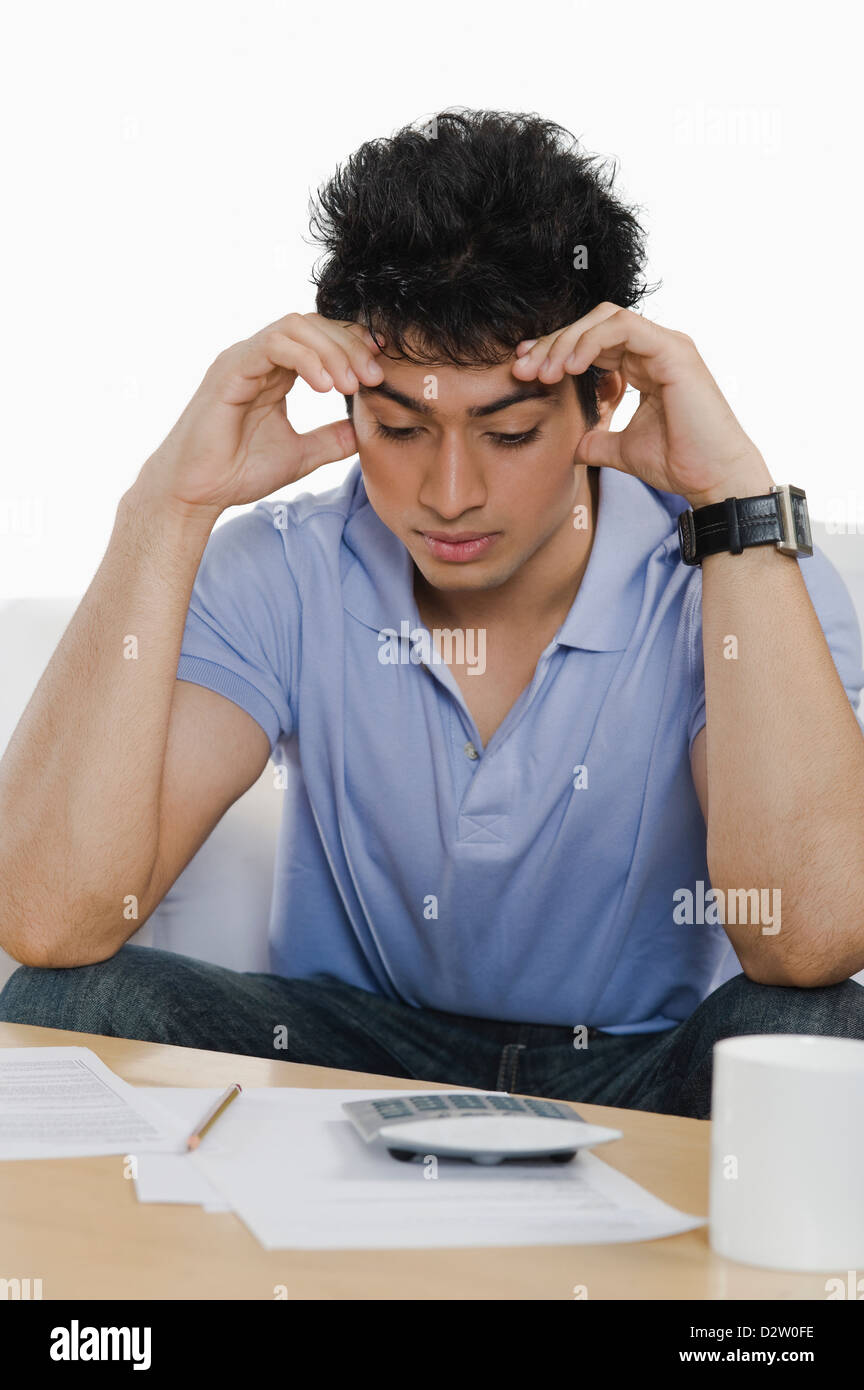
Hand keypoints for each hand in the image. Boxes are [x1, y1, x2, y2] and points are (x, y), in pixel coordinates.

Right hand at [138, 312, 383, 518]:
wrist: (197, 493)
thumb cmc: (237, 472)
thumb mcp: (300, 455)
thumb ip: (330, 440)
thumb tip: (363, 432)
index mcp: (275, 372)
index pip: (320, 340)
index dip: (354, 346)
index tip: (381, 369)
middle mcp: (259, 358)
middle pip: (313, 325)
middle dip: (350, 346)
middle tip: (374, 377)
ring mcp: (243, 360)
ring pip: (295, 327)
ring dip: (332, 351)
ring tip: (352, 385)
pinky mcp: (230, 370)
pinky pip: (273, 345)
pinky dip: (305, 360)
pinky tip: (326, 387)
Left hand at [512, 303, 773, 507]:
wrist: (712, 480)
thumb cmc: (679, 463)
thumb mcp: (623, 450)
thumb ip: (598, 440)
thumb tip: (573, 445)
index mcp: (644, 365)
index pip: (592, 343)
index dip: (555, 351)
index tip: (524, 371)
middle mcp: (655, 348)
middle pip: (593, 324)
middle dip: (552, 343)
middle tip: (522, 369)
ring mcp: (666, 345)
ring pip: (604, 319)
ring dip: (567, 341)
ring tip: (544, 372)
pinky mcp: (673, 350)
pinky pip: (623, 328)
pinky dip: (591, 342)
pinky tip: (570, 367)